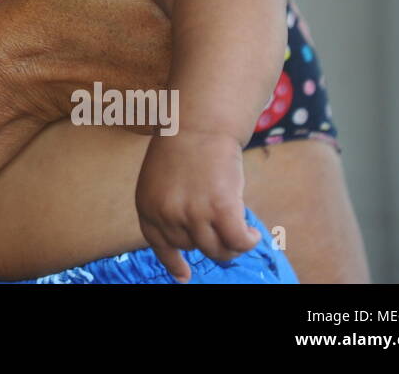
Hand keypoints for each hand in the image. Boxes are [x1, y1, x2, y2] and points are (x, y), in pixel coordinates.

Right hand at [0, 0, 215, 123]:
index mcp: (171, 29)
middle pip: (228, 36)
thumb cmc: (47, 2)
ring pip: (213, 65)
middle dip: (219, 9)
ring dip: (208, 41)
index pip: (230, 1)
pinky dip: (188, 68)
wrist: (13, 66)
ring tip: (182, 17)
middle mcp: (176, 74)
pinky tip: (160, 46)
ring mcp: (168, 103)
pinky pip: (192, 88)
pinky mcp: (157, 118)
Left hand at [135, 130, 260, 282]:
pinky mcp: (220, 209)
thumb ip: (168, 206)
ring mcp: (192, 214)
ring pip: (217, 250)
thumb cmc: (183, 145)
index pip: (160, 245)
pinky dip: (247, 240)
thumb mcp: (160, 179)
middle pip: (193, 247)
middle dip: (209, 239)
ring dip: (231, 244)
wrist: (199, 122)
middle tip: (223, 224)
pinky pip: (237, 241)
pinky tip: (251, 231)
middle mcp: (166, 215)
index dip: (173, 262)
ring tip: (241, 229)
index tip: (184, 276)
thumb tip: (188, 238)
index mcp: (147, 207)